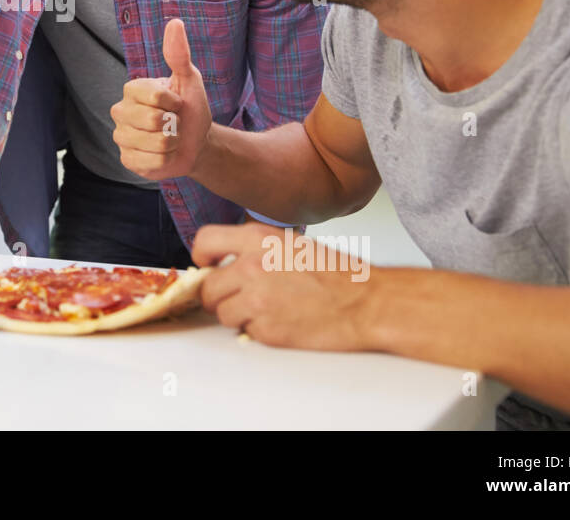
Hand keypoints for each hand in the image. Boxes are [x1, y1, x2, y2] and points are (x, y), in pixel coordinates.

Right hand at [111, 18, 212, 179]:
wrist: (195, 142)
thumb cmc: (190, 108)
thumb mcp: (188, 80)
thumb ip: (178, 54)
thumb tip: (175, 23)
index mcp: (132, 89)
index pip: (156, 96)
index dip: (175, 102)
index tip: (177, 103)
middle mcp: (120, 111)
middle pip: (154, 121)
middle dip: (174, 124)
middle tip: (173, 122)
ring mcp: (121, 137)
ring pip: (156, 143)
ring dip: (173, 143)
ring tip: (170, 138)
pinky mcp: (127, 160)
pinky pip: (152, 162)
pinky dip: (166, 160)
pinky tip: (164, 154)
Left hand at [192, 223, 376, 350]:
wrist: (367, 303)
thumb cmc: (337, 275)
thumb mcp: (291, 245)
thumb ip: (256, 249)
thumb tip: (227, 263)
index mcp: (258, 238)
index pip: (205, 241)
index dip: (202, 258)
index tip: (208, 266)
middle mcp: (252, 266)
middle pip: (208, 287)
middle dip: (219, 296)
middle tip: (239, 298)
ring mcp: (257, 299)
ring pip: (222, 313)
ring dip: (238, 315)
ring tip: (269, 310)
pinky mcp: (267, 329)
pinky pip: (245, 332)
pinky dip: (259, 331)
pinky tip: (283, 321)